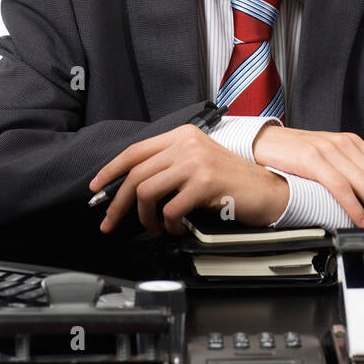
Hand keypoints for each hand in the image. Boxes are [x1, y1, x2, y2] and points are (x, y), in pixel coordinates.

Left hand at [89, 124, 290, 235]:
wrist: (266, 189)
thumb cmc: (231, 182)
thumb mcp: (197, 162)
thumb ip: (168, 167)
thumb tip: (131, 189)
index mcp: (181, 135)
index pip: (135, 151)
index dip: (110, 171)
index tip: (96, 189)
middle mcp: (186, 144)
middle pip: (136, 174)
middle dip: (118, 203)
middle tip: (111, 222)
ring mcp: (196, 162)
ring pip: (147, 191)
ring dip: (144, 217)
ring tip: (155, 227)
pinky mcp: (205, 182)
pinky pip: (170, 209)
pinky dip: (169, 224)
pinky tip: (177, 228)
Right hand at [252, 125, 363, 232]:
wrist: (264, 141)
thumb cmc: (295, 152)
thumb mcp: (329, 156)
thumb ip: (350, 169)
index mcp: (352, 143)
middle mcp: (345, 144)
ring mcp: (329, 151)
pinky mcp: (313, 160)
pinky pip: (340, 186)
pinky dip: (354, 207)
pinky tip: (360, 220)